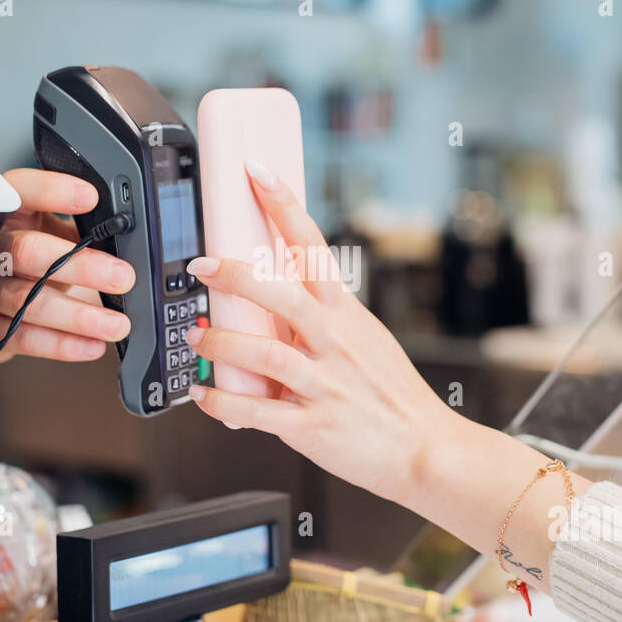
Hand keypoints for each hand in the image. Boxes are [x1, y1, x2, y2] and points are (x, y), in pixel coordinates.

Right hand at [0, 168, 134, 369]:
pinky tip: (92, 345)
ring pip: (27, 301)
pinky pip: (25, 339)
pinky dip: (64, 344)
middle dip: (80, 265)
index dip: (51, 190)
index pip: (19, 192)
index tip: (89, 197)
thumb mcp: (46, 242)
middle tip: (122, 277)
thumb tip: (124, 241)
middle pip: (27, 251)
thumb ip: (76, 236)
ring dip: (78, 315)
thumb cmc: (20, 273)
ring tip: (116, 324)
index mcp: (8, 220)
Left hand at [182, 160, 459, 502]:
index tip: (257, 172)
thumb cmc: (392, 395)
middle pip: (284, 296)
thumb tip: (272, 296)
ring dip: (222, 344)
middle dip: (236, 276)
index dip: (283, 206)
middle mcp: (335, 343)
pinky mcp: (312, 426)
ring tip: (195, 337)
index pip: (313, 247)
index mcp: (346, 315)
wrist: (426, 449)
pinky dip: (224, 403)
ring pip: (267, 355)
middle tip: (202, 266)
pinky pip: (259, 413)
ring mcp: (324, 385)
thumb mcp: (364, 341)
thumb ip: (321, 319)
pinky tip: (204, 395)